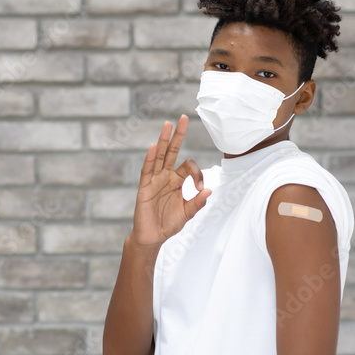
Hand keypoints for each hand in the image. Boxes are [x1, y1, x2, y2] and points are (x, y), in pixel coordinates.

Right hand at [129, 114, 211, 247]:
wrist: (152, 237)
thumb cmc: (168, 224)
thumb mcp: (187, 213)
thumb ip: (197, 202)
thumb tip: (209, 190)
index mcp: (177, 181)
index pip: (189, 166)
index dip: (198, 174)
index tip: (200, 187)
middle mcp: (165, 177)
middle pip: (172, 151)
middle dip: (178, 135)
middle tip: (183, 118)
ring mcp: (154, 181)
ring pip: (159, 156)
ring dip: (163, 140)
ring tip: (168, 124)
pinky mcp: (144, 188)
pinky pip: (147, 171)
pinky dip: (149, 159)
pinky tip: (152, 147)